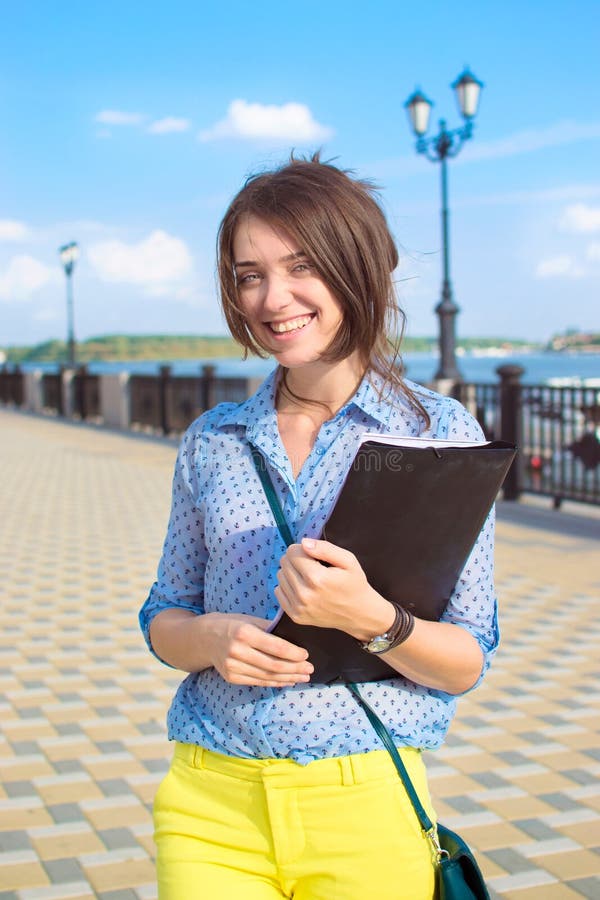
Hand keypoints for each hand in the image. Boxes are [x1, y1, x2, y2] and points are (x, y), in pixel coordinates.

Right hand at [203, 613, 313, 686]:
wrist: (203, 638)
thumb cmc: (231, 624)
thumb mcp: (249, 619)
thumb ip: (270, 628)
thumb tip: (295, 637)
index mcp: (244, 633)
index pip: (276, 647)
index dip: (294, 654)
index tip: (307, 655)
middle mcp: (237, 651)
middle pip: (273, 665)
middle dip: (295, 669)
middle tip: (310, 669)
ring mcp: (232, 666)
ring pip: (267, 676)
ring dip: (288, 678)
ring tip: (303, 677)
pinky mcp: (231, 677)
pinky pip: (258, 682)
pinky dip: (275, 683)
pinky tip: (287, 681)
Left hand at [275, 539, 394, 640]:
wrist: (359, 614)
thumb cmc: (354, 584)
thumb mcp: (348, 560)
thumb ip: (325, 548)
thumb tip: (304, 543)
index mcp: (317, 578)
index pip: (292, 552)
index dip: (303, 549)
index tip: (314, 555)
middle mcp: (304, 594)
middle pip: (284, 563)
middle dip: (296, 559)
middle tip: (312, 566)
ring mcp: (298, 607)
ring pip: (280, 576)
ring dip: (291, 573)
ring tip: (308, 577)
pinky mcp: (295, 616)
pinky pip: (279, 592)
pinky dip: (288, 586)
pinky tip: (303, 588)